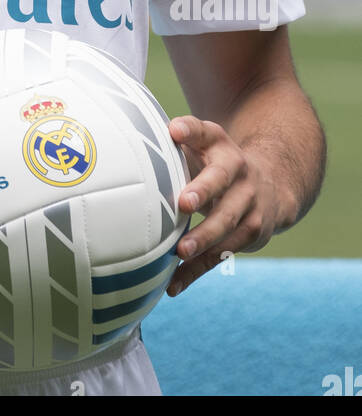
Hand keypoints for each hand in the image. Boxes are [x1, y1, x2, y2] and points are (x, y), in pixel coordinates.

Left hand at [166, 115, 281, 296]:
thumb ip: (179, 140)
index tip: (174, 131)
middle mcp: (239, 173)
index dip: (190, 131)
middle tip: (184, 203)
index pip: (205, 132)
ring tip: (181, 251)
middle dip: (204, 192)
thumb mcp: (204, 145)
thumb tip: (140, 138)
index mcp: (221, 146)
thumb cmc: (217, 164)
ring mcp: (249, 204)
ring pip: (226, 223)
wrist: (274, 186)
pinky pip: (222, 254)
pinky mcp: (250, 235)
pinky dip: (198, 270)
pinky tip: (174, 284)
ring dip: (204, 239)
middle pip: (221, 182)